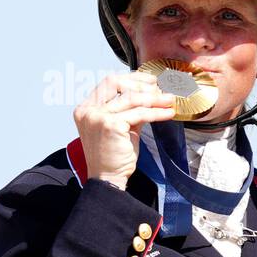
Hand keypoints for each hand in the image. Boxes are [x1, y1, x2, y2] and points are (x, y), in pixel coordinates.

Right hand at [74, 73, 174, 189]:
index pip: (109, 83)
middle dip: (141, 84)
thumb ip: (131, 111)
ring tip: (170, 100)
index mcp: (86, 108)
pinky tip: (168, 113)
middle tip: (161, 88)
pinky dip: (157, 112)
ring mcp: (97, 117)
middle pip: (116, 83)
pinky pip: (139, 114)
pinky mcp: (110, 125)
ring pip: (132, 99)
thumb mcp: (121, 127)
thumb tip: (151, 97)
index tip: (150, 81)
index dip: (132, 79)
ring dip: (155, 98)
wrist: (108, 178)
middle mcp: (88, 110)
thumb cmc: (114, 156)